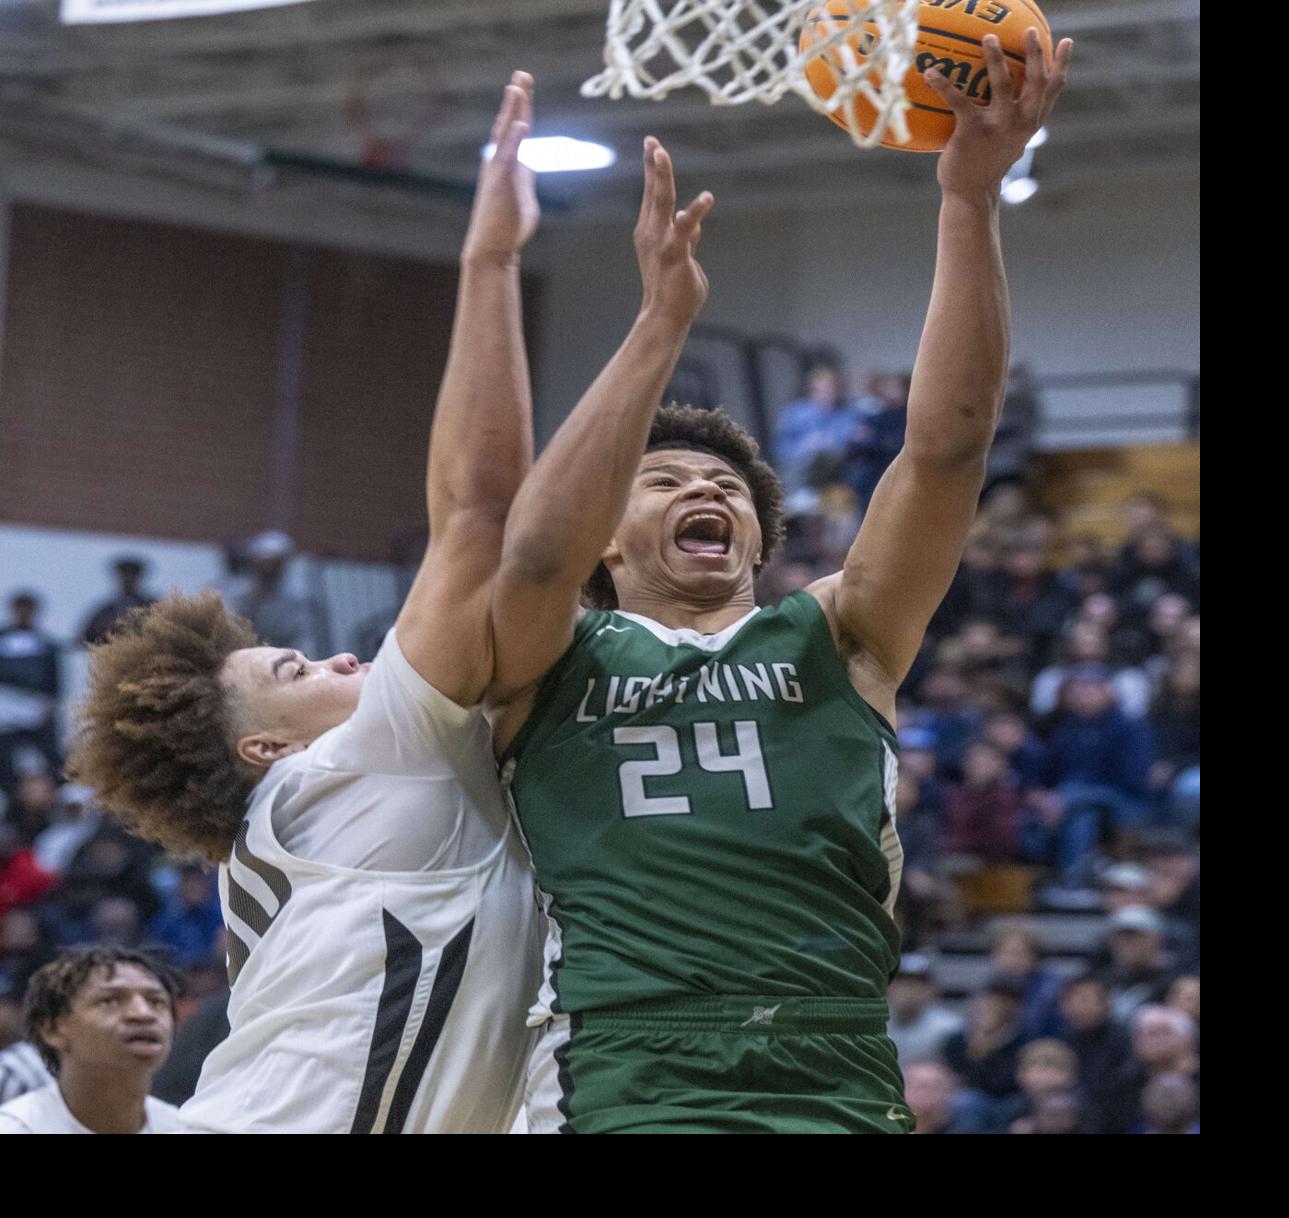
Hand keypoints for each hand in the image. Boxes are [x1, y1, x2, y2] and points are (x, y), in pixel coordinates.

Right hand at [462, 71, 539, 265]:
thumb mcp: (522, 194)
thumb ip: (525, 175)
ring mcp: (498, 172)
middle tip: (522, 74)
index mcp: (508, 164)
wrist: (492, 248)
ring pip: (505, 135)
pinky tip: (519, 124)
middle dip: (516, 99)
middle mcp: (499, 163)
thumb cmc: (508, 226)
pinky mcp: (499, 185)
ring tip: (517, 89)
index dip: (522, 107)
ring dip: (511, 111)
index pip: (517, 129)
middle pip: (509, 124)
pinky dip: (513, 140)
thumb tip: (529, 165)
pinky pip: (507, 158)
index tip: (525, 85)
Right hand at [634, 137, 714, 325]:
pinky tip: (706, 198)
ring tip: (660, 153)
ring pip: (661, 201)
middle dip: (653, 164)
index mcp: (650, 231)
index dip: (652, 170)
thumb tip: (693, 224)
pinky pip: (686, 228)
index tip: (652, 147)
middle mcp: (651, 232)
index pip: (652, 195)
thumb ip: (687, 238)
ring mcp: (661, 242)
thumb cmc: (673, 291)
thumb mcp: (682, 258)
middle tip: (652, 141)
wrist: (664, 317)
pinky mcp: (675, 253)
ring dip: (661, 176)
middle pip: (654, 191)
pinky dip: (695, 212)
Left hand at [929, 29, 1072, 197]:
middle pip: (1034, 80)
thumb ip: (1016, 123)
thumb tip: (1016, 106)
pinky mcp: (973, 130)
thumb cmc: (987, 165)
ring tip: (988, 38)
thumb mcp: (1010, 143)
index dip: (1060, 64)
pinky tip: (930, 72)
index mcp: (1031, 123)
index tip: (1065, 41)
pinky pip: (958, 100)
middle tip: (1030, 30)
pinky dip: (943, 84)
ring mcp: (998, 126)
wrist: (971, 193)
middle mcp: (1020, 122)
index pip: (1053, 89)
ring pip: (1003, 82)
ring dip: (995, 57)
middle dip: (1034, 52)